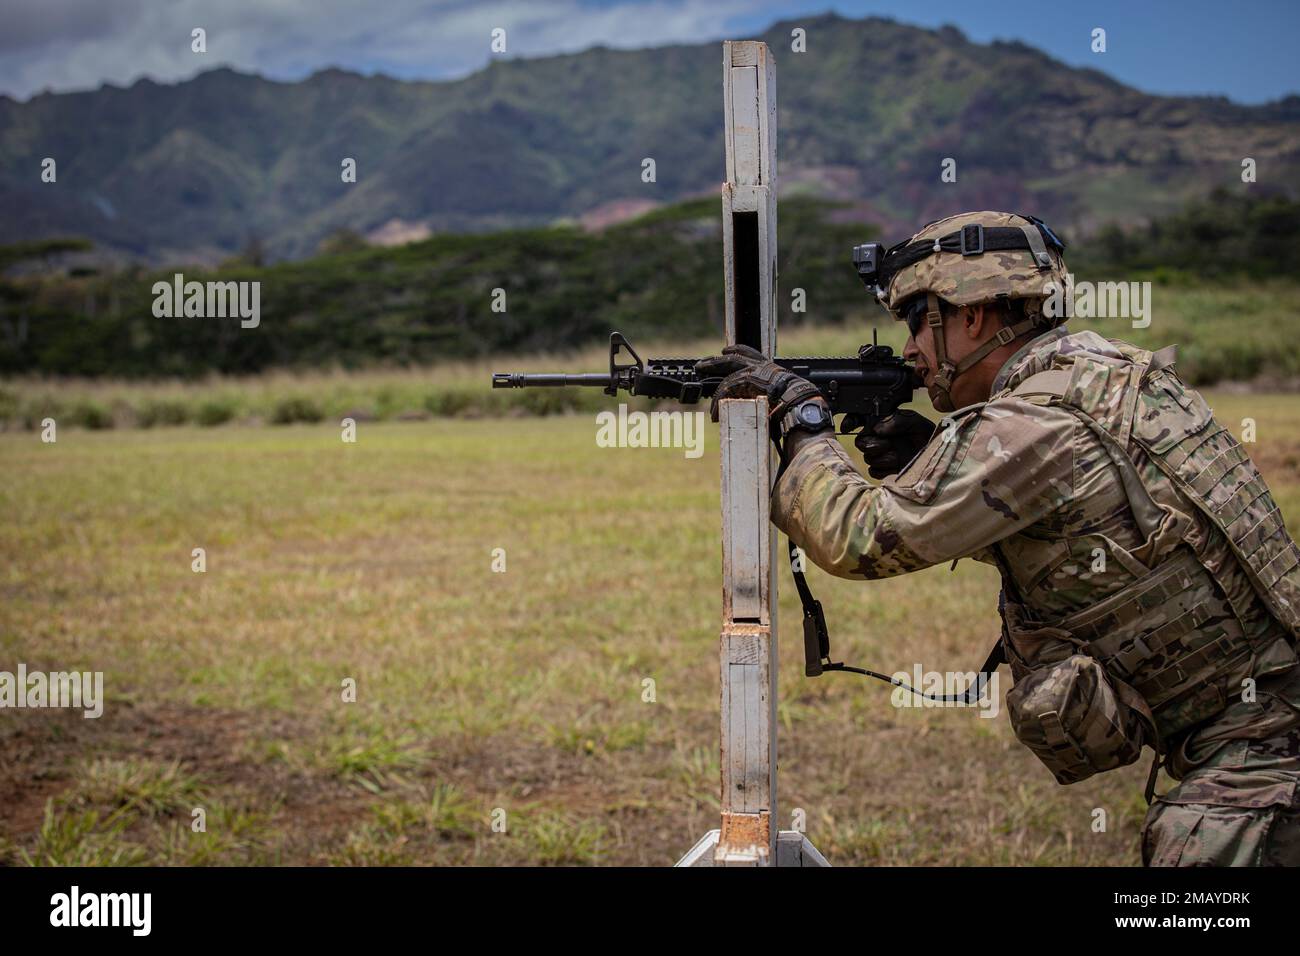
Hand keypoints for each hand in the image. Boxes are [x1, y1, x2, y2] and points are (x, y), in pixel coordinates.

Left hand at [696, 345, 816, 422]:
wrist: (801, 403)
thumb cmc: (795, 403)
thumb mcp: (779, 395)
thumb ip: (766, 395)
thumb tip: (760, 407)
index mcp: (769, 368)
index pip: (749, 352)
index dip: (736, 350)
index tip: (725, 350)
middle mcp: (762, 366)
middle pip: (733, 358)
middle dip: (715, 362)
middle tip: (700, 365)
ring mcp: (756, 371)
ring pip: (728, 375)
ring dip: (715, 391)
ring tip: (709, 405)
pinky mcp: (749, 380)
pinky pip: (728, 388)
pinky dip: (720, 401)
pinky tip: (715, 413)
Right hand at [853, 410, 935, 478]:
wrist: (938, 456)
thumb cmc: (927, 435)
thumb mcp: (914, 421)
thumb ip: (895, 421)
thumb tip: (876, 429)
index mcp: (882, 423)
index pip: (859, 420)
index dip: (850, 421)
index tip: (848, 426)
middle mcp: (879, 439)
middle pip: (859, 442)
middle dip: (872, 443)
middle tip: (887, 443)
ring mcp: (881, 455)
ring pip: (867, 457)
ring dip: (883, 457)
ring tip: (898, 455)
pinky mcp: (885, 471)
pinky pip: (873, 471)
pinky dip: (884, 468)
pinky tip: (896, 465)